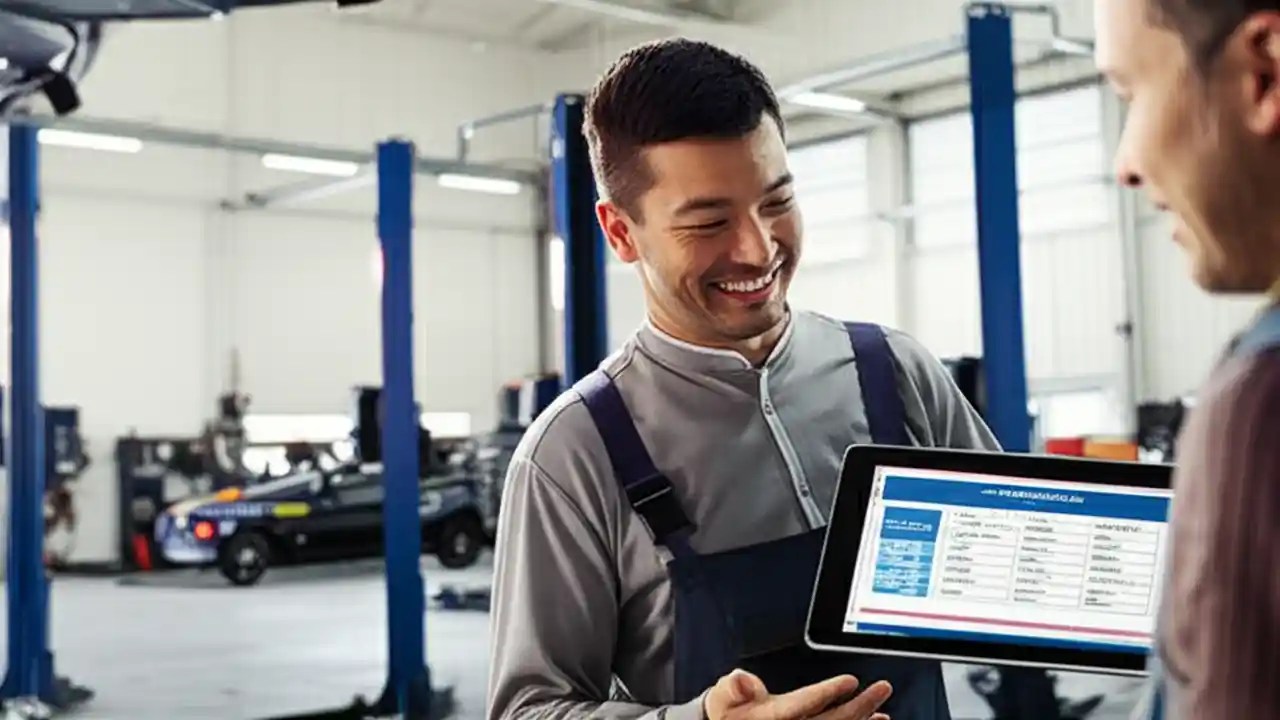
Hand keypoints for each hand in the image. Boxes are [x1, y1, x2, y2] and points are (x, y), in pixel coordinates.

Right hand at [704, 669, 892, 719]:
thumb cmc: (730, 711)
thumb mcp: (724, 697)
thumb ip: (733, 688)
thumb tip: (741, 681)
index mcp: (770, 718)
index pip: (802, 705)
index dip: (826, 693)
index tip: (849, 681)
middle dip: (859, 705)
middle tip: (881, 688)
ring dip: (864, 717)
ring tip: (882, 703)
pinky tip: (874, 719)